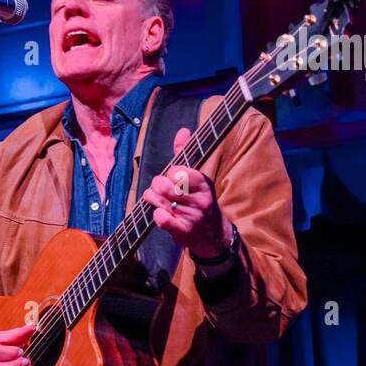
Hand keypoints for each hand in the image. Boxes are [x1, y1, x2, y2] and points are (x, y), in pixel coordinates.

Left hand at [141, 127, 232, 259]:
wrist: (213, 234)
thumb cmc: (199, 200)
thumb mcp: (197, 177)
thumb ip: (185, 154)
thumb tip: (182, 130)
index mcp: (204, 183)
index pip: (180, 172)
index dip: (170, 173)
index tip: (172, 177)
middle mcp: (200, 200)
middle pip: (166, 186)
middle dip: (157, 184)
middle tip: (159, 188)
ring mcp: (192, 217)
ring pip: (160, 201)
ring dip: (152, 198)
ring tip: (156, 198)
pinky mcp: (183, 231)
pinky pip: (161, 219)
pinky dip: (156, 214)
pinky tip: (159, 212)